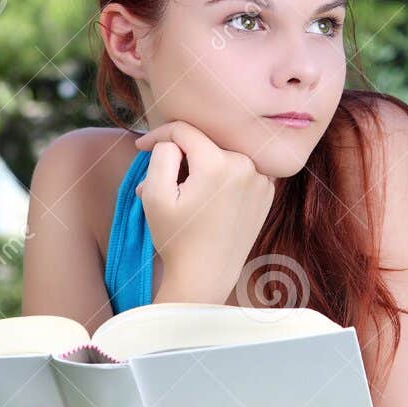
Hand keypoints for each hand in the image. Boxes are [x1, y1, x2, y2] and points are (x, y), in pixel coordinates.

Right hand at [133, 120, 274, 303]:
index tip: (140, 147)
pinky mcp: (267, 191)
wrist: (206, 275)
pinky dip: (220, 176)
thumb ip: (161, 155)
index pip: (184, 131)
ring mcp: (262, 179)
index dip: (158, 135)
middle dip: (178, 157)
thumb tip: (172, 140)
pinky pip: (238, 170)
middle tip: (157, 183)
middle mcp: (246, 166)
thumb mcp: (154, 195)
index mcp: (219, 164)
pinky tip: (206, 199)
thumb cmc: (176, 238)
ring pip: (220, 155)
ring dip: (199, 167)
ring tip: (181, 195)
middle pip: (204, 143)